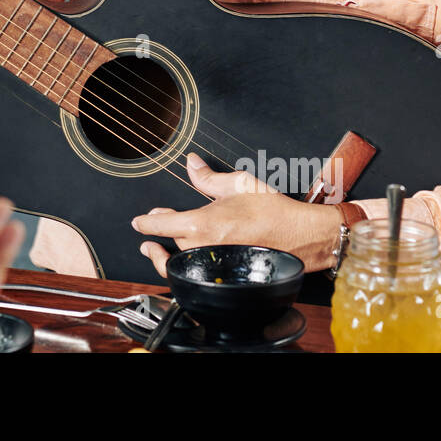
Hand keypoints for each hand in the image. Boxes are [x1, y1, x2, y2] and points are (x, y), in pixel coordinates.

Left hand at [130, 153, 340, 275]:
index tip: (139, 221)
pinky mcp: (226, 277)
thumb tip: (191, 163)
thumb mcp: (239, 184)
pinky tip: (182, 264)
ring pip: (182, 262)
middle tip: (154, 222)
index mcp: (205, 223)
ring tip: (154, 250)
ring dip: (166, 255)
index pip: (163, 224)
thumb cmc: (274, 210)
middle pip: (172, 242)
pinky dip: (184, 271)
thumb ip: (208, 177)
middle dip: (160, 232)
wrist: (302, 236)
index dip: (147, 222)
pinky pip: (197, 276)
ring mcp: (215, 266)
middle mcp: (206, 247)